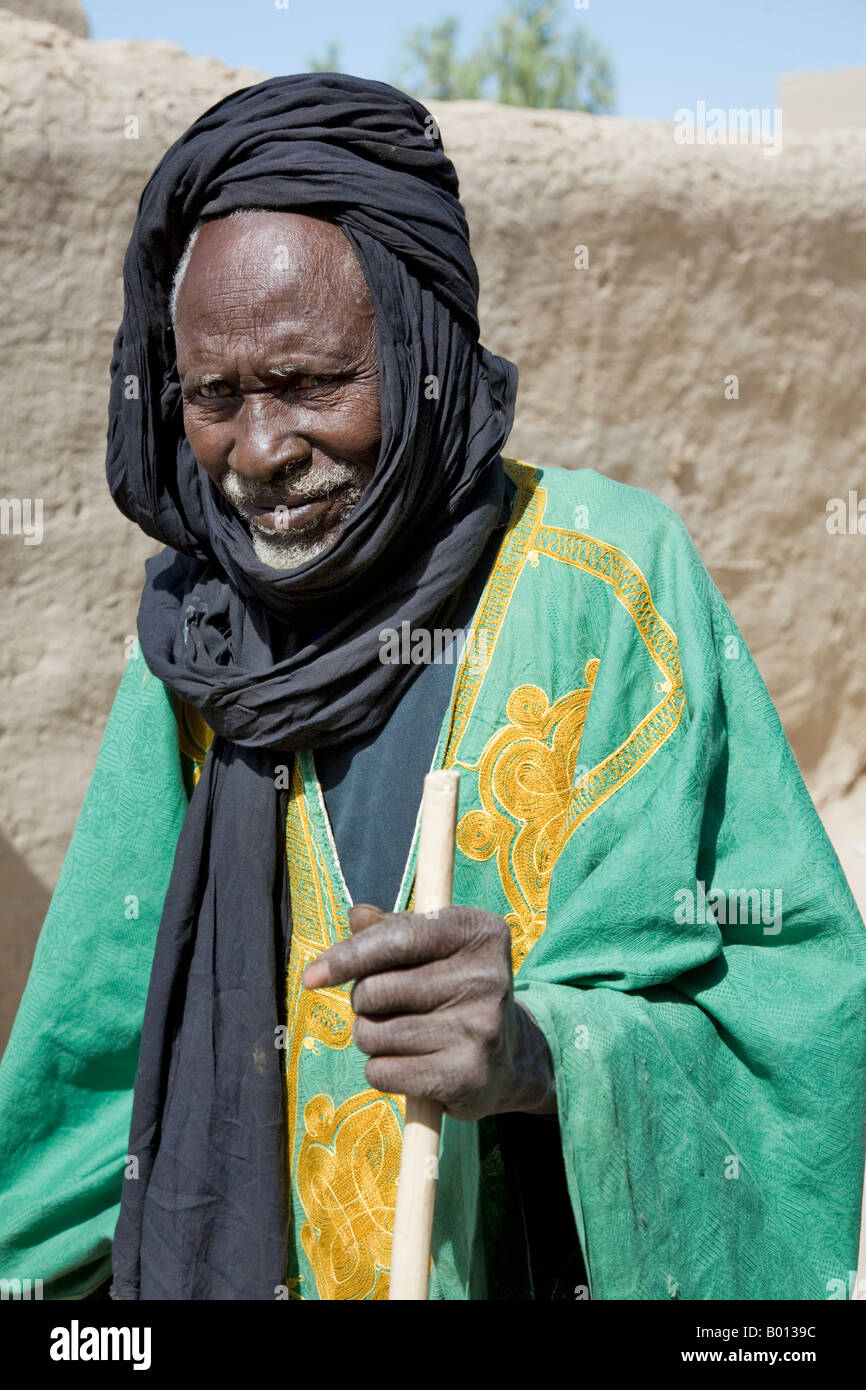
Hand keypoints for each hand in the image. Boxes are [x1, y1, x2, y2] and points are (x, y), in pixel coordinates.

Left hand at [301, 904, 556, 1121]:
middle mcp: (486, 977)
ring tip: (397, 1035)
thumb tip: (356, 916)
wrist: (508, 1058)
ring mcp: (480, 1029)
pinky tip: (408, 1065)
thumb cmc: (454, 989)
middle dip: (363, 1002)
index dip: (347, 957)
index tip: (311, 977)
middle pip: (376, 990)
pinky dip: (381, 1071)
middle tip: (385, 1006)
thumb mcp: (433, 948)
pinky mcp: (467, 1076)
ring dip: (369, 1037)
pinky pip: (383, 1072)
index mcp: (478, 932)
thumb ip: (391, 928)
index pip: (397, 939)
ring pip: (373, 1034)